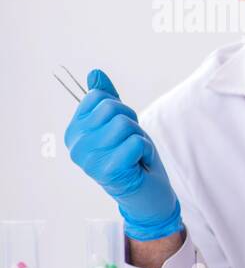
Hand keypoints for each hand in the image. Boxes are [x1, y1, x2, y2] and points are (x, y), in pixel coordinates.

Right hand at [64, 69, 182, 240]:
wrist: (147, 194)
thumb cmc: (133, 158)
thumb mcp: (120, 123)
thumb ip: (106, 99)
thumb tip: (95, 73)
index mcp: (74, 131)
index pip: (98, 97)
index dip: (120, 110)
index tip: (121, 131)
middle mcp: (76, 145)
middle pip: (112, 109)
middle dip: (131, 123)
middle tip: (131, 144)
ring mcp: (88, 159)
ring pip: (124, 124)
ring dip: (139, 138)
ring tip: (134, 154)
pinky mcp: (107, 170)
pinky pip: (136, 142)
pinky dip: (145, 151)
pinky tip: (138, 164)